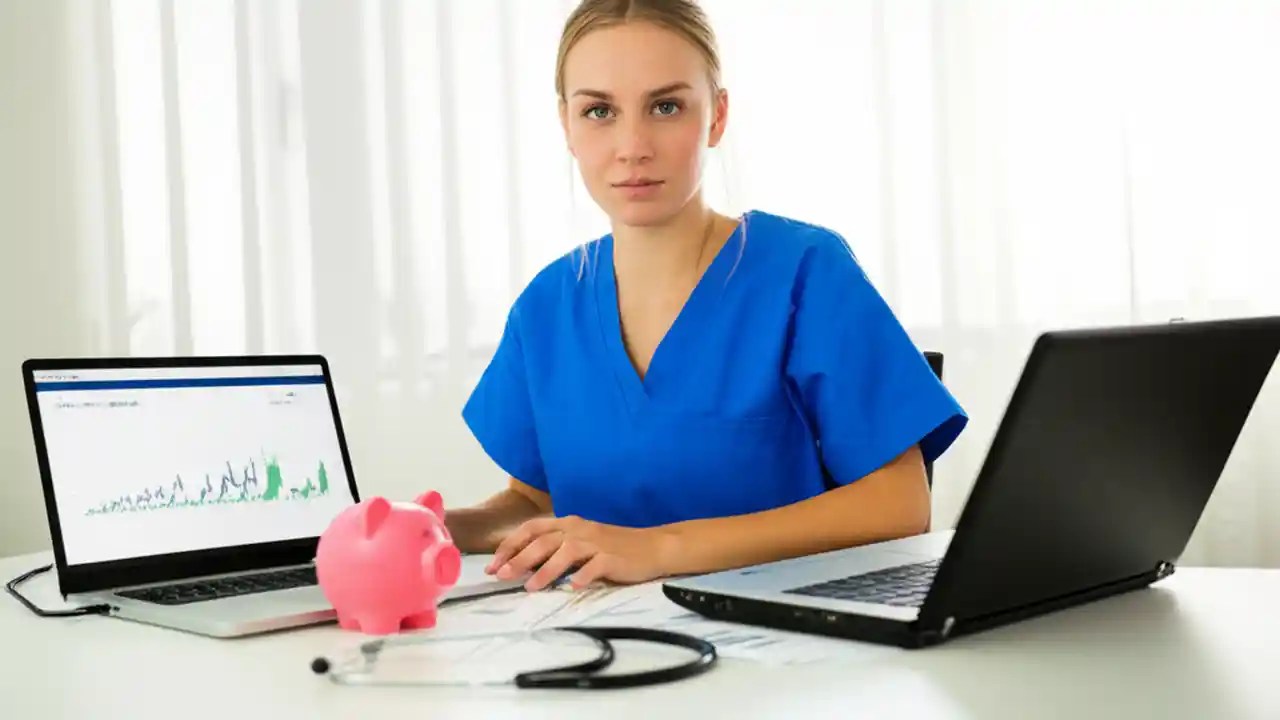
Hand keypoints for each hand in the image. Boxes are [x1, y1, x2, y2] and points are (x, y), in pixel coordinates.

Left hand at [485, 515, 674, 591]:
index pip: (531, 529)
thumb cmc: (612, 548)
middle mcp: (579, 529)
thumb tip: (523, 566)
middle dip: (520, 558)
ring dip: (546, 570)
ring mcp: (596, 543)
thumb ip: (555, 549)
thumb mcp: (581, 543)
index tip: (493, 564)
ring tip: (530, 588)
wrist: (652, 547)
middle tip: (502, 576)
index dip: (510, 545)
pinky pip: (596, 565)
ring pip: (566, 552)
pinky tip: (573, 586)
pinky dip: (583, 575)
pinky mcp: (612, 557)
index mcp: (568, 524)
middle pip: (543, 541)